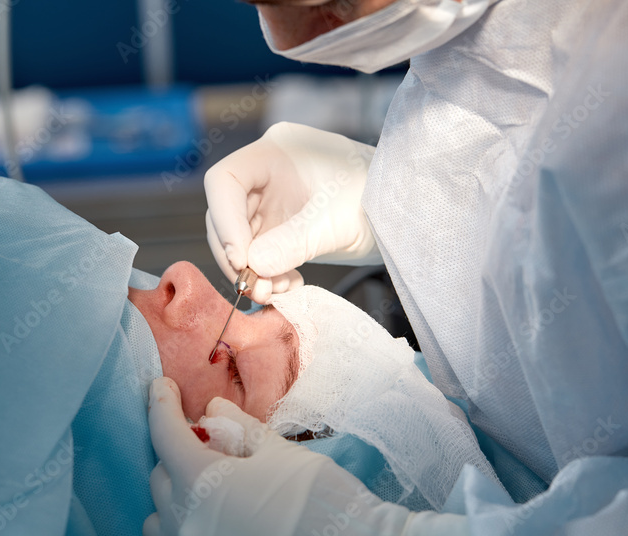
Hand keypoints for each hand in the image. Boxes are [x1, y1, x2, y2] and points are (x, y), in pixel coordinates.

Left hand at [142, 377, 473, 535]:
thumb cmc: (319, 499)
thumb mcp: (278, 451)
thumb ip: (238, 428)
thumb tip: (211, 411)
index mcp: (200, 479)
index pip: (164, 432)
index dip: (161, 403)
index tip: (161, 387)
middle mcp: (183, 523)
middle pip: (161, 477)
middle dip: (179, 456)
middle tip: (212, 451)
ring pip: (158, 523)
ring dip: (175, 503)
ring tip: (207, 500)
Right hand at [204, 122, 380, 303]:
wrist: (404, 212)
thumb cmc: (378, 199)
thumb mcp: (335, 223)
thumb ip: (292, 243)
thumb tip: (252, 265)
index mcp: (277, 152)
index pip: (225, 181)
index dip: (224, 220)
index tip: (239, 258)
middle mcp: (267, 174)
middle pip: (226, 213)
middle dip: (236, 254)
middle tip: (253, 286)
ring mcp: (273, 201)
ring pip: (240, 237)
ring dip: (251, 270)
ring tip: (274, 292)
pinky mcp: (282, 226)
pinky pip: (259, 252)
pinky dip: (267, 273)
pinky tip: (287, 286)